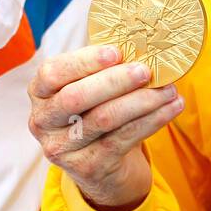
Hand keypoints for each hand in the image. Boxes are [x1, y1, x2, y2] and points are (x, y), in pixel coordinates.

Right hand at [27, 44, 184, 210]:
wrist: (103, 167)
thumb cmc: (96, 112)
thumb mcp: (90, 88)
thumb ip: (103, 67)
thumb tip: (138, 43)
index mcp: (39, 93)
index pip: (52, 73)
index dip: (84, 61)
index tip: (117, 52)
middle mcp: (43, 122)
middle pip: (76, 97)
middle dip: (115, 81)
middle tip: (146, 71)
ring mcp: (62, 148)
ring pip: (104, 119)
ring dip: (142, 101)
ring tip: (169, 89)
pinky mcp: (88, 167)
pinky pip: (123, 139)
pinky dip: (152, 120)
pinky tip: (171, 108)